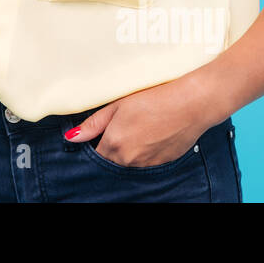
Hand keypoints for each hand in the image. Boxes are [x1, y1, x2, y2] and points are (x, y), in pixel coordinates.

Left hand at [66, 77, 213, 167]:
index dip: (96, 143)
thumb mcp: (118, 105)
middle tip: (124, 125)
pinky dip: (146, 151)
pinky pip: (147, 162)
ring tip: (140, 126)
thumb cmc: (153, 98)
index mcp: (114, 145)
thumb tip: (72, 137)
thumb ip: (94, 124)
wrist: (191, 103)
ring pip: (130, 162)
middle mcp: (129, 160)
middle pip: (112, 159)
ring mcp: (148, 164)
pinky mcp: (164, 163)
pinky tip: (153, 133)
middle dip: (112, 146)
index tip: (101, 131)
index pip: (95, 155)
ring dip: (129, 150)